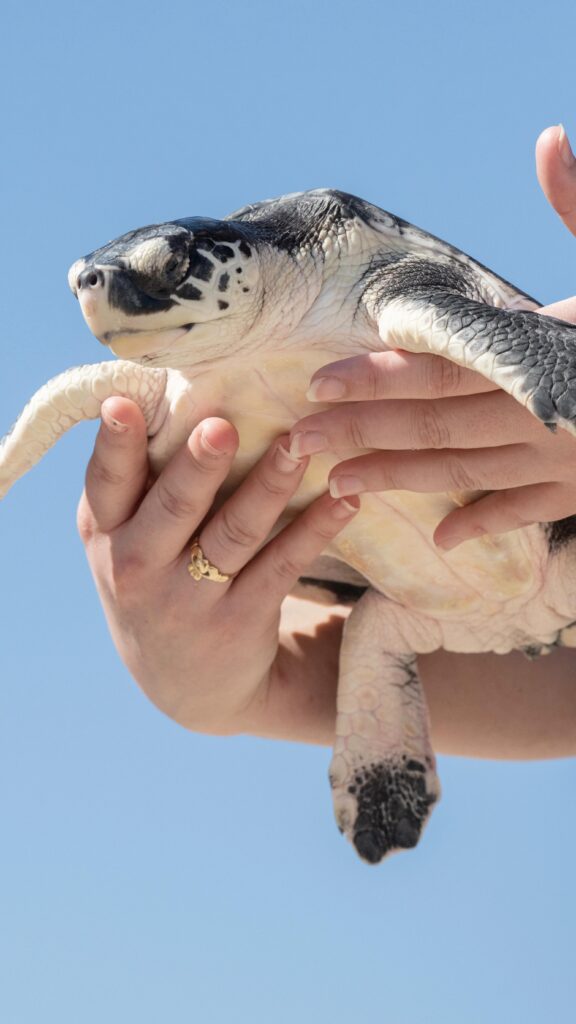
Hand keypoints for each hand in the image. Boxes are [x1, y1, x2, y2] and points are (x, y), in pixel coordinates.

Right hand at [77, 399, 357, 733]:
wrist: (188, 685)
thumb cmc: (155, 576)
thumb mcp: (127, 537)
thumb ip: (135, 479)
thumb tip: (167, 384)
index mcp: (105, 532)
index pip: (106, 482)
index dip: (114, 444)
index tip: (122, 403)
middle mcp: (138, 567)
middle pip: (174, 507)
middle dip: (198, 467)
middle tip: (222, 426)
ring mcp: (190, 599)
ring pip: (235, 534)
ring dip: (269, 486)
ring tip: (299, 445)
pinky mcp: (242, 619)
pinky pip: (284, 565)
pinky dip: (316, 529)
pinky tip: (346, 498)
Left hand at [291, 124, 575, 548]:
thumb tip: (552, 138)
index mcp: (546, 355)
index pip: (443, 366)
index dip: (376, 375)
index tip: (314, 382)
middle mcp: (542, 415)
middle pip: (434, 424)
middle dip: (361, 431)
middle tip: (295, 441)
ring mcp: (563, 460)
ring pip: (465, 473)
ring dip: (400, 478)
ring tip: (337, 484)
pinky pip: (526, 511)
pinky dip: (484, 522)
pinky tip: (440, 538)